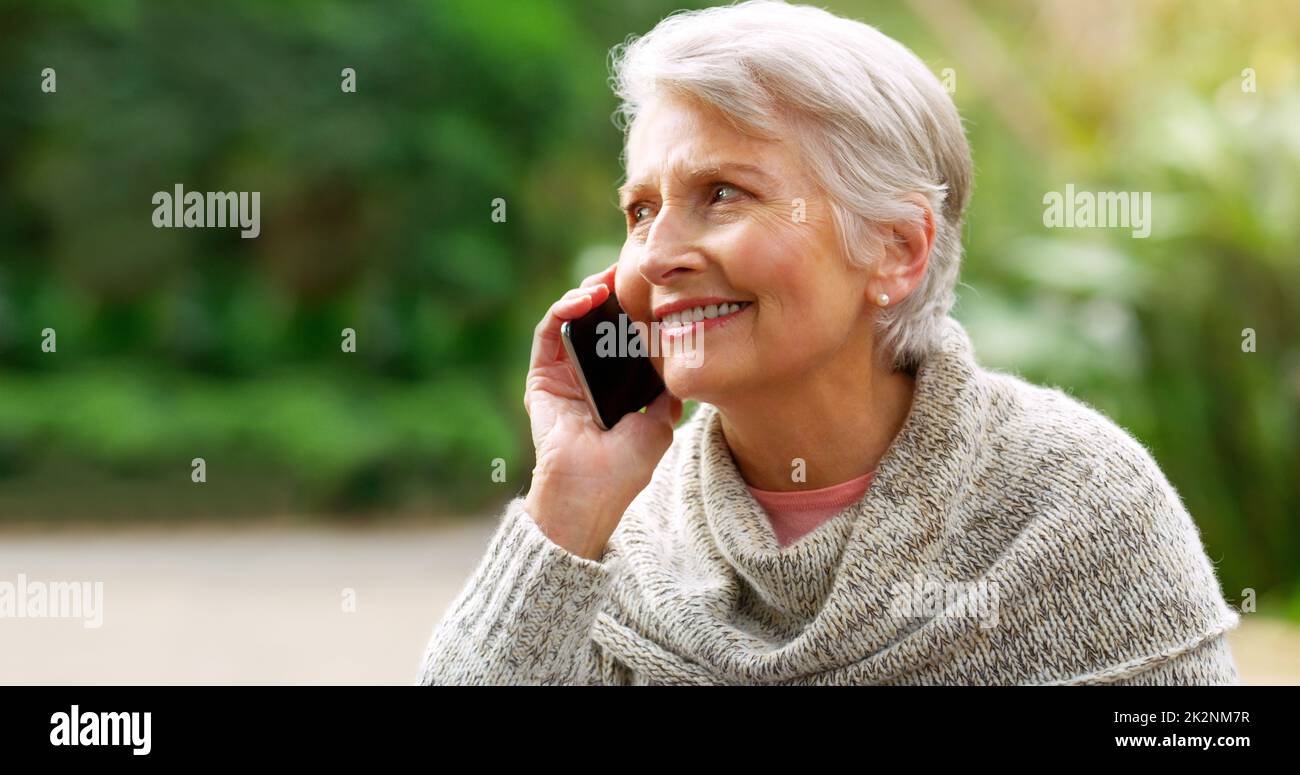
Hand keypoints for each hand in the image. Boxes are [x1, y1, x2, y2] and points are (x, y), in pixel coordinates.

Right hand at [522, 262, 682, 559]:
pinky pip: (549, 332)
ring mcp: (562, 373)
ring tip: (608, 281)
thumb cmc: (624, 468)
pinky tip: (587, 299)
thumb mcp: (661, 423)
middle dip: (612, 292)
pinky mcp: (541, 375)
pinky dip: (565, 309)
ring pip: (572, 319)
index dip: (636, 310)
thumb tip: (687, 359)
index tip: (657, 288)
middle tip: (630, 270)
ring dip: (588, 293)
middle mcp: (587, 375)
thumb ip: (669, 392)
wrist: (591, 493)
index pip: (623, 337)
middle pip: (597, 321)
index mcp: (615, 386)